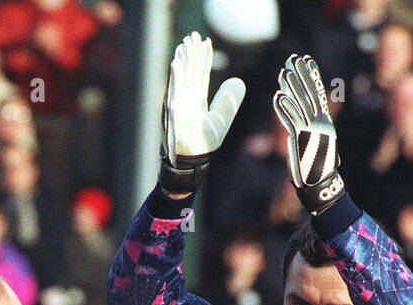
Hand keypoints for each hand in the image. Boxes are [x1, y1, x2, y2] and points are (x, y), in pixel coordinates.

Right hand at [160, 32, 245, 195]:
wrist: (192, 161)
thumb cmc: (203, 144)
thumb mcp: (221, 118)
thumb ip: (228, 101)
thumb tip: (238, 81)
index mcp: (196, 100)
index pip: (200, 74)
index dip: (202, 59)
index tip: (204, 42)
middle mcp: (186, 99)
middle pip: (189, 72)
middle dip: (191, 54)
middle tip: (193, 36)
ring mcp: (179, 104)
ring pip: (181, 77)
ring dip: (183, 60)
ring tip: (185, 44)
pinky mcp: (173, 112)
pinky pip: (174, 90)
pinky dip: (175, 77)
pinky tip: (176, 62)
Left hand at [273, 54, 344, 213]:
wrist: (322, 186)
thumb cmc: (317, 170)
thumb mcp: (312, 145)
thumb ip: (306, 132)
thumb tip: (297, 125)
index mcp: (324, 123)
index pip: (317, 94)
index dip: (311, 77)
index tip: (306, 61)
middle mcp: (320, 123)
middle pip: (308, 94)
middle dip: (301, 75)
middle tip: (294, 58)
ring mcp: (311, 130)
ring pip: (300, 104)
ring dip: (291, 86)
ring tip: (283, 72)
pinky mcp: (302, 140)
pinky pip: (292, 120)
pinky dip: (284, 107)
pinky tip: (278, 95)